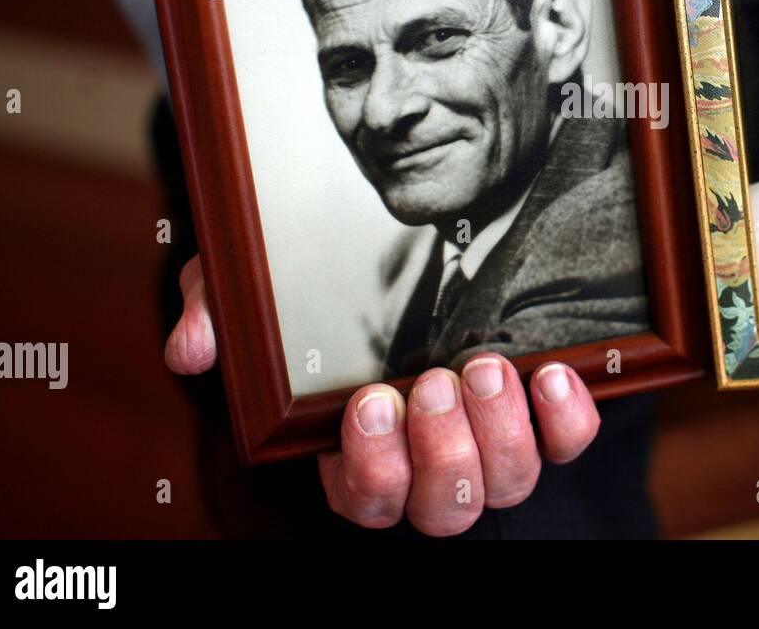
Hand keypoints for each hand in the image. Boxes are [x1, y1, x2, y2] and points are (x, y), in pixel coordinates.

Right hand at [166, 259, 600, 533]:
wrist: (417, 251)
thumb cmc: (326, 292)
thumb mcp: (265, 293)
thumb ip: (222, 313)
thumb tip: (192, 346)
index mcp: (358, 455)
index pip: (364, 500)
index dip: (371, 468)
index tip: (370, 403)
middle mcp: (428, 465)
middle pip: (442, 508)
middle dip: (441, 453)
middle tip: (433, 381)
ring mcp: (490, 442)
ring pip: (505, 484)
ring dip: (498, 432)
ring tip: (484, 366)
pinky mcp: (543, 415)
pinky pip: (567, 444)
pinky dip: (565, 420)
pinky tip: (551, 373)